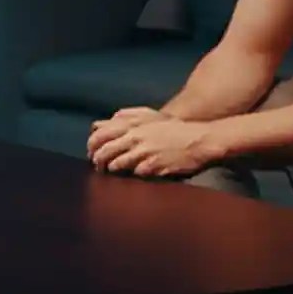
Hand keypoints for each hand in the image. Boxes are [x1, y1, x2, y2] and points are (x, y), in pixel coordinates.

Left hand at [90, 118, 223, 177]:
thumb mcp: (150, 117)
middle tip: (99, 167)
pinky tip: (134, 176)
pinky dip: (133, 176)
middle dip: (99, 161)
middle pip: (105, 152)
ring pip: (117, 164)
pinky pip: (136, 174)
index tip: (92, 153)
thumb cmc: (175, 129)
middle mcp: (136, 138)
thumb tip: (106, 120)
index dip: (92, 146)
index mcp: (133, 125)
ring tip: (113, 173)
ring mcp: (145, 153)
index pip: (101, 135)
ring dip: (113, 170)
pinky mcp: (154, 167)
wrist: (200, 140)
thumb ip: (127, 117)